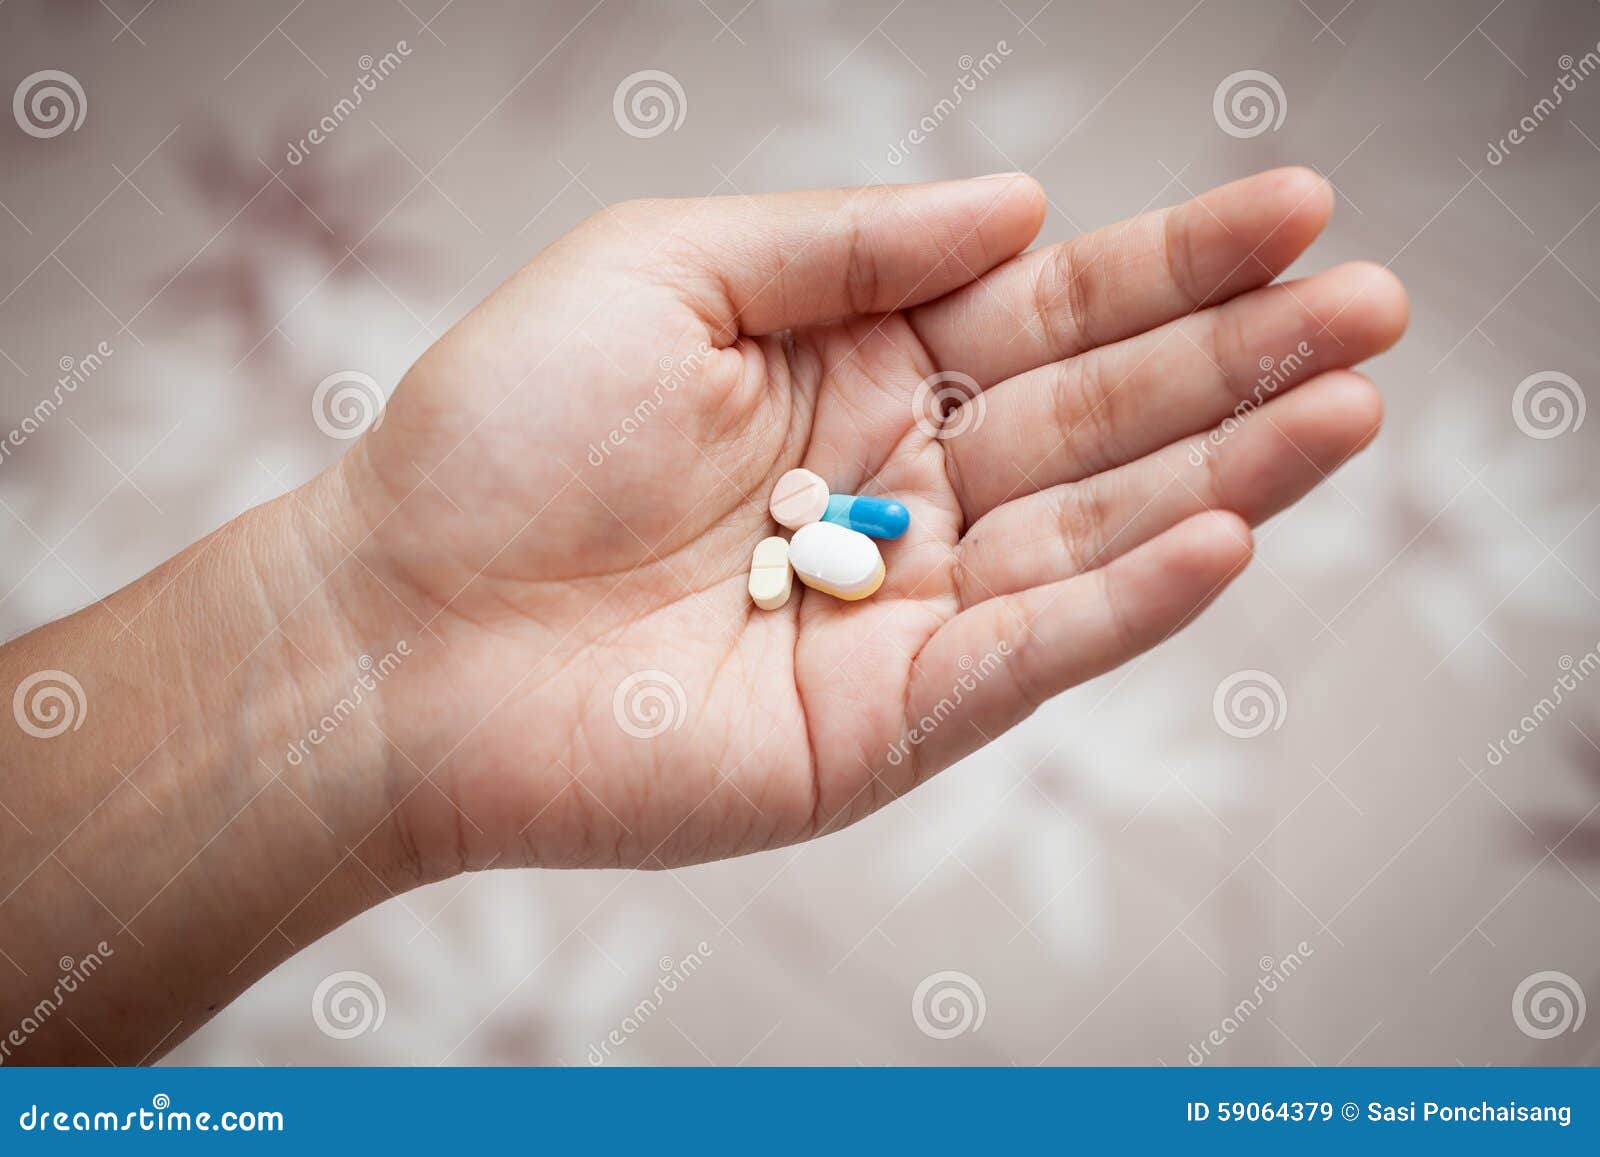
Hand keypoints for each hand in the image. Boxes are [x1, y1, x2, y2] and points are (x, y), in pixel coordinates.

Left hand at [341, 168, 1407, 872]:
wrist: (399, 628)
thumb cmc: (501, 436)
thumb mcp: (667, 273)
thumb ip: (846, 240)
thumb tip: (1023, 203)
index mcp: (853, 372)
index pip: (1046, 309)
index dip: (1171, 262)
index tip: (1293, 207)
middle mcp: (899, 488)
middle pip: (1099, 416)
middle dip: (1238, 359)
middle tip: (1373, 306)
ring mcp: (903, 611)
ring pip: (1092, 533)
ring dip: (1226, 471)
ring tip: (1346, 406)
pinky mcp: (883, 724)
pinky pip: (1027, 655)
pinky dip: (1125, 601)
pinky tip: (1225, 533)